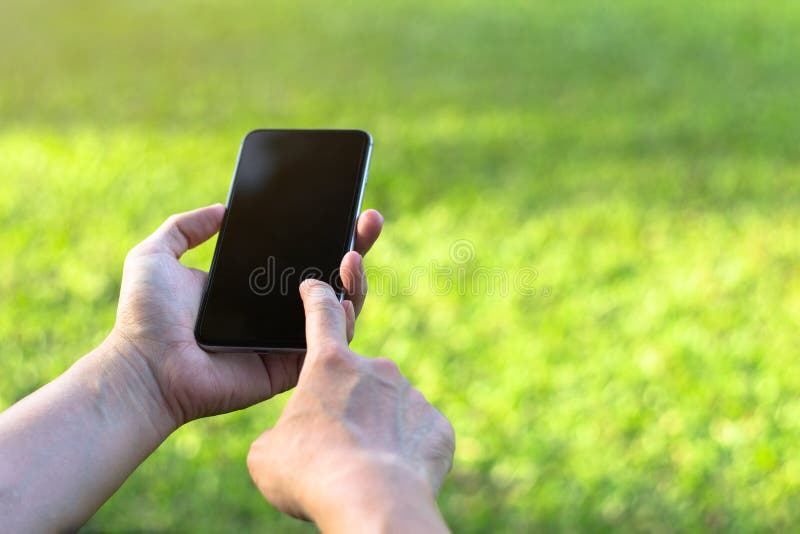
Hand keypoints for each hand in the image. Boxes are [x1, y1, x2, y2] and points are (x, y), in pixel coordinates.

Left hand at [112, 204, 382, 426]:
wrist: (146, 368)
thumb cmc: (146, 318)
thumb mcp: (156, 255)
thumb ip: (186, 227)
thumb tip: (223, 209)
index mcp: (253, 287)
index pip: (301, 255)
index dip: (327, 232)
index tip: (345, 208)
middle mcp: (276, 311)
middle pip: (331, 277)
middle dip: (357, 248)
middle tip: (369, 220)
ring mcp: (287, 339)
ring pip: (340, 308)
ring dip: (356, 280)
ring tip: (351, 256)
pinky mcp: (292, 366)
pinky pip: (331, 344)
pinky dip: (345, 321)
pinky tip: (345, 298)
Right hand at [247, 280, 454, 532]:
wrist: (374, 501)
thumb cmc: (311, 472)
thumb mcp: (267, 453)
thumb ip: (280, 434)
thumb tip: (292, 440)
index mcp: (329, 365)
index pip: (321, 316)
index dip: (317, 298)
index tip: (317, 286)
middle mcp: (375, 369)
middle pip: (356, 379)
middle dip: (345, 406)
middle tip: (333, 445)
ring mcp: (410, 395)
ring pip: (389, 407)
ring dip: (375, 429)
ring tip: (360, 466)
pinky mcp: (436, 425)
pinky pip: (416, 433)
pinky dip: (403, 450)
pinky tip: (389, 473)